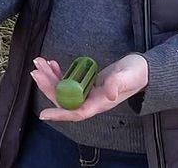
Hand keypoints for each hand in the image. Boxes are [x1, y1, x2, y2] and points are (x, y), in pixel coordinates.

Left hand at [30, 53, 148, 121]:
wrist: (141, 69)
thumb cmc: (136, 74)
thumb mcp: (129, 77)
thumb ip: (119, 84)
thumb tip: (110, 94)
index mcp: (100, 103)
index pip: (77, 113)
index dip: (59, 114)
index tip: (43, 114)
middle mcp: (91, 101)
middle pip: (64, 99)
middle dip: (48, 86)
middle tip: (36, 70)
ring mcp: (88, 93)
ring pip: (63, 89)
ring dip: (49, 77)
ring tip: (39, 63)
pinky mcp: (86, 84)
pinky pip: (68, 82)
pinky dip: (58, 73)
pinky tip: (51, 63)